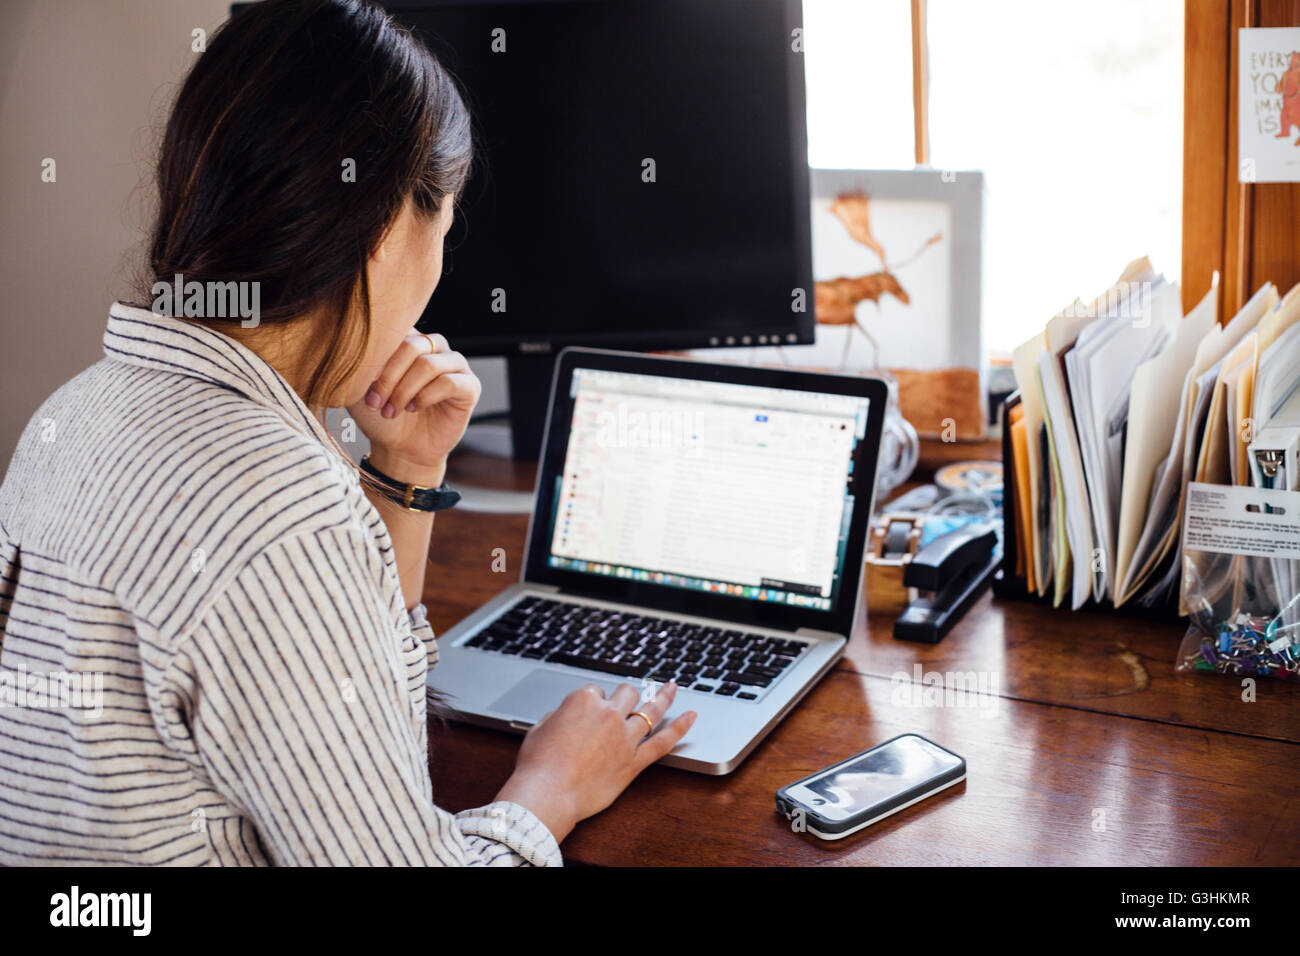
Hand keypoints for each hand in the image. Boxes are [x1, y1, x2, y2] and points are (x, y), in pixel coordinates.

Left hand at [347, 331, 480, 480]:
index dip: (377, 356)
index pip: (396, 329)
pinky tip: (413, 408)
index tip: (362, 382)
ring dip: (405, 390)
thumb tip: (366, 347)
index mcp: (410, 338)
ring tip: (392, 409)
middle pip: (412, 346)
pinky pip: (449, 383)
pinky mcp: (470, 386)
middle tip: (376, 401)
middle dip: (390, 377)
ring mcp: (455, 365)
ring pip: (430, 365)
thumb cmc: (380, 415)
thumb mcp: (361, 386)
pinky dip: (426, 397)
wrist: (398, 448)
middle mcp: (435, 346)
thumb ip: (363, 362)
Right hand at [495, 681, 697, 842]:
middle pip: (627, 694)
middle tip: (630, 696)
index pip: (595, 691)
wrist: (547, 793)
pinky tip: (692, 716)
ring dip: (663, 697)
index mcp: (583, 701)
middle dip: (628, 694)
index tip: (593, 708)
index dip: (594, 700)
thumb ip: (557, 717)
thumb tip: (564, 717)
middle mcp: (608, 714)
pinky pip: (663, 741)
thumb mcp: (539, 729)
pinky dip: (680, 727)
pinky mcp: (634, 761)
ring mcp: (625, 737)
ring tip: (672, 688)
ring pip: (650, 710)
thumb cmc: (538, 765)